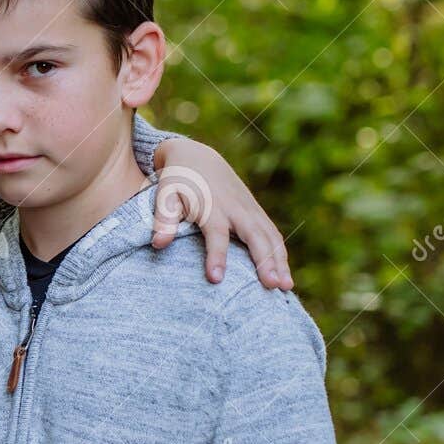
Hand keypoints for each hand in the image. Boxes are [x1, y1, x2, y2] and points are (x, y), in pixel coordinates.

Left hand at [150, 139, 292, 289]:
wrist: (196, 156)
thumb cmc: (178, 180)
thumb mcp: (165, 195)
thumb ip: (163, 219)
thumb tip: (158, 244)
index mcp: (211, 206)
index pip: (216, 234)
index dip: (216, 256)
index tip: (216, 279)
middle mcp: (235, 209)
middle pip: (255, 236)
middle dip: (265, 260)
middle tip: (271, 286)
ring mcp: (249, 209)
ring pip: (270, 236)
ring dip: (280, 261)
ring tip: (286, 287)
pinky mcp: (256, 211)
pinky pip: (273, 233)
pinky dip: (281, 253)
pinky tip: (285, 274)